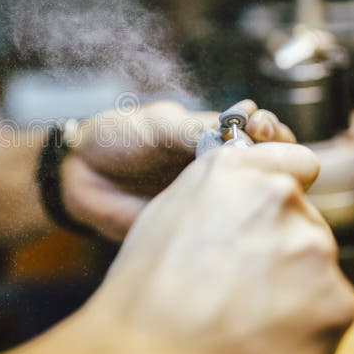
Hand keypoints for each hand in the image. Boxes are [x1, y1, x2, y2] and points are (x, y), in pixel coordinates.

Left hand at [60, 99, 295, 239]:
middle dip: (277, 157)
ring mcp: (208, 198)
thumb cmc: (115, 137)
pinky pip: (222, 228)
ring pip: (250, 198)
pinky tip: (238, 218)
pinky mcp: (193, 226)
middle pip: (266, 165)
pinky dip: (237, 225)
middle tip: (265, 151)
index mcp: (212, 136)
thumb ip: (195, 129)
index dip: (270, 130)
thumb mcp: (157, 124)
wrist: (76, 173)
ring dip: (261, 192)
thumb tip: (236, 133)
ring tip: (256, 182)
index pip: (260, 132)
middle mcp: (217, 167)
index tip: (262, 128)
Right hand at [78, 143, 353, 353]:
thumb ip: (221, 189)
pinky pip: (327, 312)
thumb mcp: (169, 213)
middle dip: (284, 247)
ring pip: (316, 269)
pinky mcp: (337, 303)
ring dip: (294, 288)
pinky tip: (260, 338)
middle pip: (305, 222)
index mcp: (237, 171)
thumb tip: (245, 193)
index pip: (297, 163)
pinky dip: (304, 327)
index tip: (270, 216)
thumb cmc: (146, 291)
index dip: (282, 194)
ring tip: (244, 316)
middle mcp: (282, 200)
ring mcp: (313, 251)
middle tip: (241, 282)